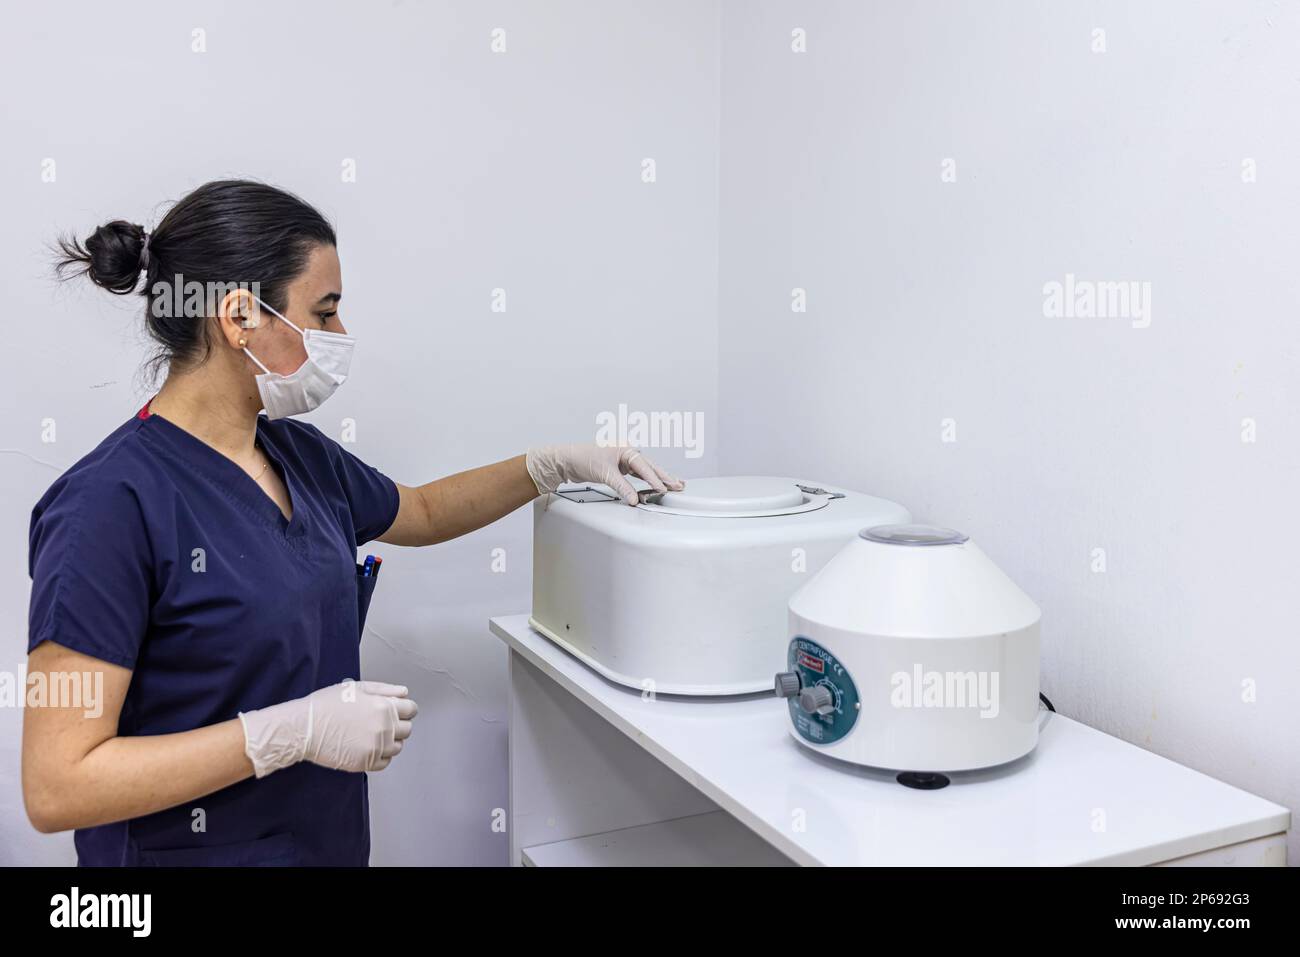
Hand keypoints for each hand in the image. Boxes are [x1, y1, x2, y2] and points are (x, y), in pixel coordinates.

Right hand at [238, 680, 417, 777]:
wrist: (304, 728)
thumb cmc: (326, 705)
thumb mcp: (356, 688)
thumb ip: (385, 689)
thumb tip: (404, 693)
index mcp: (384, 707)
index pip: (412, 710)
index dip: (404, 709)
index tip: (397, 710)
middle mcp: (384, 728)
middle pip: (407, 729)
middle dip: (397, 724)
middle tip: (379, 721)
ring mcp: (376, 747)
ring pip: (398, 747)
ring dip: (390, 740)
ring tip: (370, 734)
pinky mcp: (366, 763)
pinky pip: (385, 762)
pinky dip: (381, 755)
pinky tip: (367, 746)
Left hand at [525, 444, 684, 505]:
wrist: (567, 460)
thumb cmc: (583, 458)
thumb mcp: (605, 474)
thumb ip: (622, 487)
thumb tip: (634, 499)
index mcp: (625, 449)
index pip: (644, 466)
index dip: (655, 478)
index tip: (664, 488)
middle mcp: (627, 453)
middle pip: (650, 467)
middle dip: (664, 477)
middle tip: (679, 485)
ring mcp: (623, 461)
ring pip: (645, 471)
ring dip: (658, 479)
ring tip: (674, 485)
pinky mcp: (619, 469)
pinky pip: (637, 476)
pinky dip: (646, 481)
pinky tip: (655, 486)